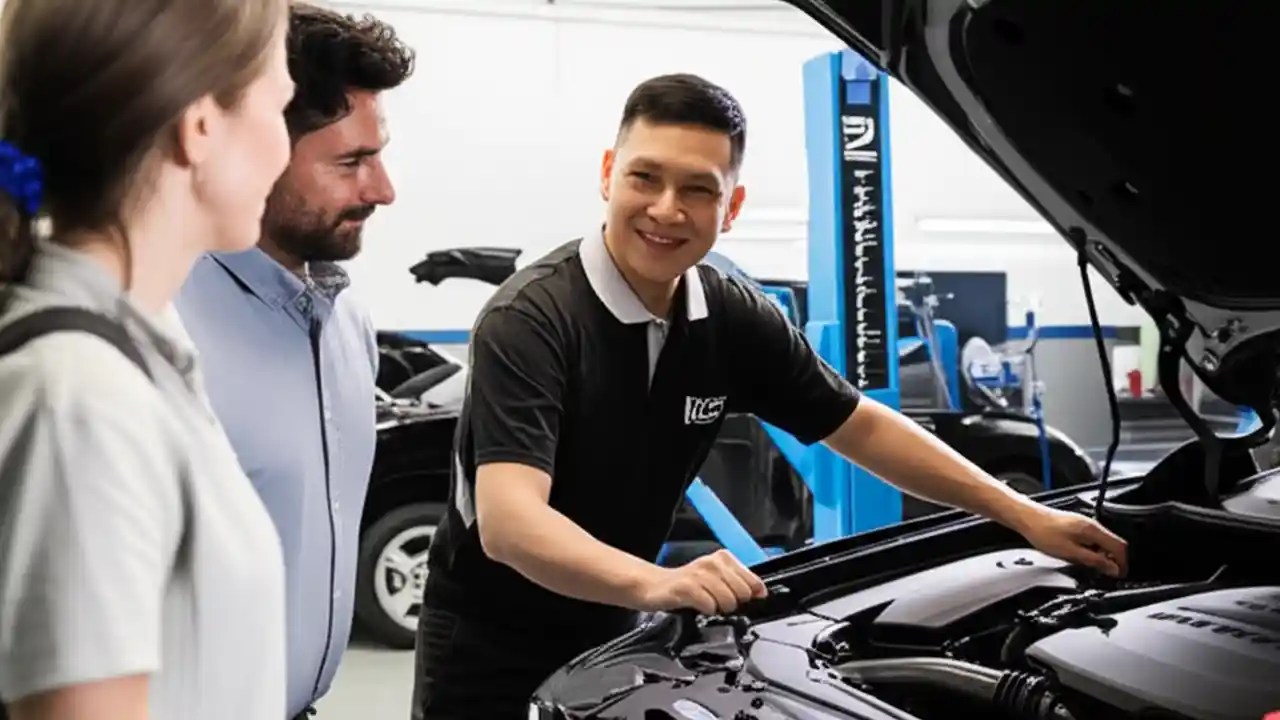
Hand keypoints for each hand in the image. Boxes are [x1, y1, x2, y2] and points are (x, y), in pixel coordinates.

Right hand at [637, 550, 768, 614]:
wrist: (654, 586)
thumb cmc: (687, 584)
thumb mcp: (716, 579)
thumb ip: (740, 583)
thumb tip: (761, 592)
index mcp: (723, 558)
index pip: (752, 581)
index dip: (749, 595)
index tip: (741, 599)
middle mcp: (712, 562)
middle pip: (742, 593)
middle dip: (733, 603)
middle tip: (718, 601)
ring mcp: (699, 574)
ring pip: (728, 600)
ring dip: (718, 608)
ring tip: (707, 603)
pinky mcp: (686, 587)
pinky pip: (709, 605)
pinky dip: (705, 610)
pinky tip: (697, 605)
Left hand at [1018, 506, 1128, 576]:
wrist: (1026, 518)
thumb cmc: (1043, 533)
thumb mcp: (1070, 553)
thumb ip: (1094, 561)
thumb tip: (1112, 569)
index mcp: (1093, 530)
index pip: (1120, 547)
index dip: (1123, 563)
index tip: (1120, 575)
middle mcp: (1091, 525)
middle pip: (1113, 544)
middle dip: (1113, 560)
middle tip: (1106, 574)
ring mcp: (1083, 524)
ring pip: (1102, 542)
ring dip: (1102, 556)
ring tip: (1092, 567)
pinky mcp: (1075, 526)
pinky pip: (1092, 540)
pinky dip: (1092, 550)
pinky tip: (1081, 557)